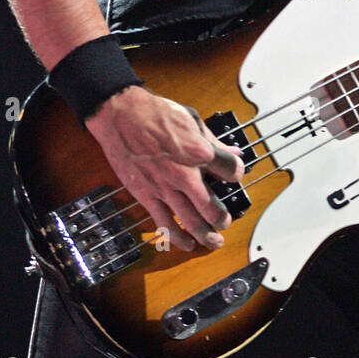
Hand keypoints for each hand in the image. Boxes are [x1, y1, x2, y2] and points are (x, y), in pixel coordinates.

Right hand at [85, 84, 243, 250]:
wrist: (121, 116)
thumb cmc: (155, 113)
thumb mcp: (191, 119)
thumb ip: (213, 140)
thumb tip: (232, 150)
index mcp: (200, 152)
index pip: (231, 171)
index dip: (236, 173)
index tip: (234, 174)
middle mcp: (185, 174)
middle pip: (213, 208)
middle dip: (222, 218)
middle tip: (225, 222)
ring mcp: (166, 188)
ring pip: (191, 221)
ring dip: (206, 235)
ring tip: (214, 241)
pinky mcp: (147, 195)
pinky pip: (164, 223)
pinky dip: (177, 237)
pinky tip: (187, 244)